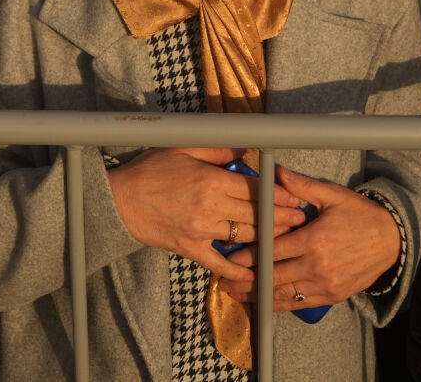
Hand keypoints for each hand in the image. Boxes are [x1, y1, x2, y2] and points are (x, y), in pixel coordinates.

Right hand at [108, 147, 307, 286]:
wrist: (120, 200)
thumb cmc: (151, 170)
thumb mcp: (183, 148)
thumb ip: (217, 148)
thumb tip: (246, 146)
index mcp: (210, 180)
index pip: (253, 188)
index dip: (277, 194)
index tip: (294, 198)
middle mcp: (209, 207)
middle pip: (254, 214)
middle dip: (280, 217)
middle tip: (300, 219)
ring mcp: (200, 231)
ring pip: (242, 237)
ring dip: (266, 239)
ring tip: (285, 239)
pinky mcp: (190, 248)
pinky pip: (217, 262)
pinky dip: (235, 270)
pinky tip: (252, 274)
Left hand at [224, 167, 399, 310]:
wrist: (392, 239)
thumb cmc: (360, 214)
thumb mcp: (332, 195)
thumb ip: (302, 186)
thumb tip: (277, 172)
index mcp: (314, 240)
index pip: (273, 250)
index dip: (249, 256)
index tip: (230, 259)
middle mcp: (318, 266)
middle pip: (273, 276)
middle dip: (248, 279)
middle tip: (225, 280)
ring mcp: (325, 284)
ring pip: (284, 294)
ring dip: (259, 296)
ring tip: (238, 295)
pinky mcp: (333, 296)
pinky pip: (300, 304)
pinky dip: (281, 303)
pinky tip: (265, 302)